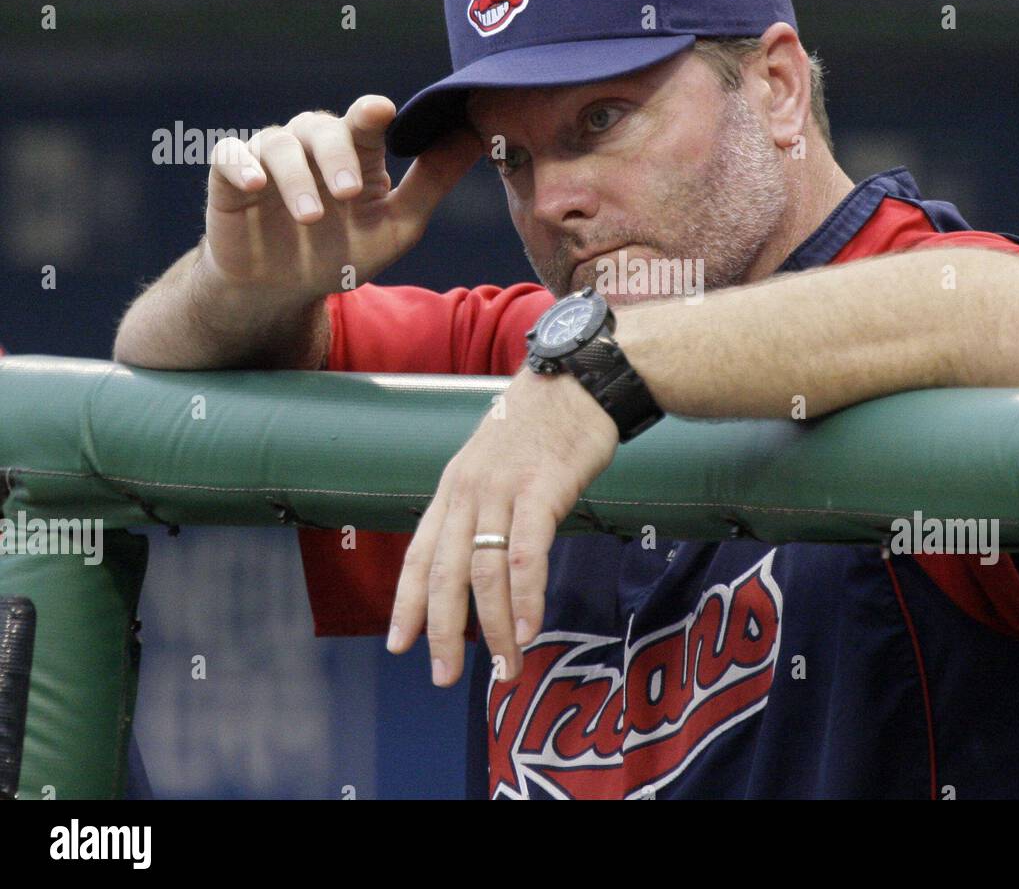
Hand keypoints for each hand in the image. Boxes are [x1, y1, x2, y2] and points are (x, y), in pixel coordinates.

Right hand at [202, 95, 480, 300]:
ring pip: (278, 142)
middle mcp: (312, 146)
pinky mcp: (230, 177)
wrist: (284, 290)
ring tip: (310, 217)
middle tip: (350, 195)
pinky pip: (228, 156)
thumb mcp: (398, 224)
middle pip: (321, 128)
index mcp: (354, 152)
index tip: (382, 111)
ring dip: (296, 177)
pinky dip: (241, 166)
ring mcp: (269, 158)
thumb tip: (480, 136)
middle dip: (336, 157)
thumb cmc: (344, 252)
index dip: (371, 113)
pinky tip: (254, 186)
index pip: (364, 122)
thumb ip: (433, 181)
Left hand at [387, 367, 619, 685]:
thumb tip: (481, 553)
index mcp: (453, 487)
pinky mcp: (541, 490)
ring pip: (484, 572)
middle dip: (440, 631)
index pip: (420, 554)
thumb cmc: (543, 424)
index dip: (407, 602)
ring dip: (493, 627)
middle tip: (442, 677)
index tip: (399, 644)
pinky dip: (526, 597)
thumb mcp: (493, 461)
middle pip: (445, 573)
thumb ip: (483, 505)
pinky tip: (529, 628)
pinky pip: (526, 554)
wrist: (578, 381)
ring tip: (504, 666)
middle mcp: (468, 491)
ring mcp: (503, 490)